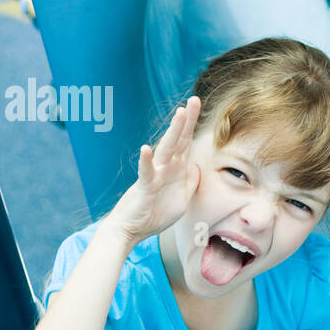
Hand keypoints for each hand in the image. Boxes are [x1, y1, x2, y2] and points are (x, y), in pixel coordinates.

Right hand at [107, 97, 200, 246]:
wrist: (131, 230)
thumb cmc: (154, 214)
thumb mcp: (181, 200)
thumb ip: (190, 182)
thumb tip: (196, 166)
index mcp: (175, 170)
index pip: (186, 143)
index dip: (192, 126)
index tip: (198, 105)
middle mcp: (165, 168)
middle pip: (178, 140)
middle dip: (186, 120)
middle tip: (195, 99)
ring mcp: (154, 175)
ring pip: (165, 150)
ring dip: (173, 132)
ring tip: (180, 114)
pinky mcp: (144, 188)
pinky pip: (145, 173)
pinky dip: (145, 161)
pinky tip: (146, 148)